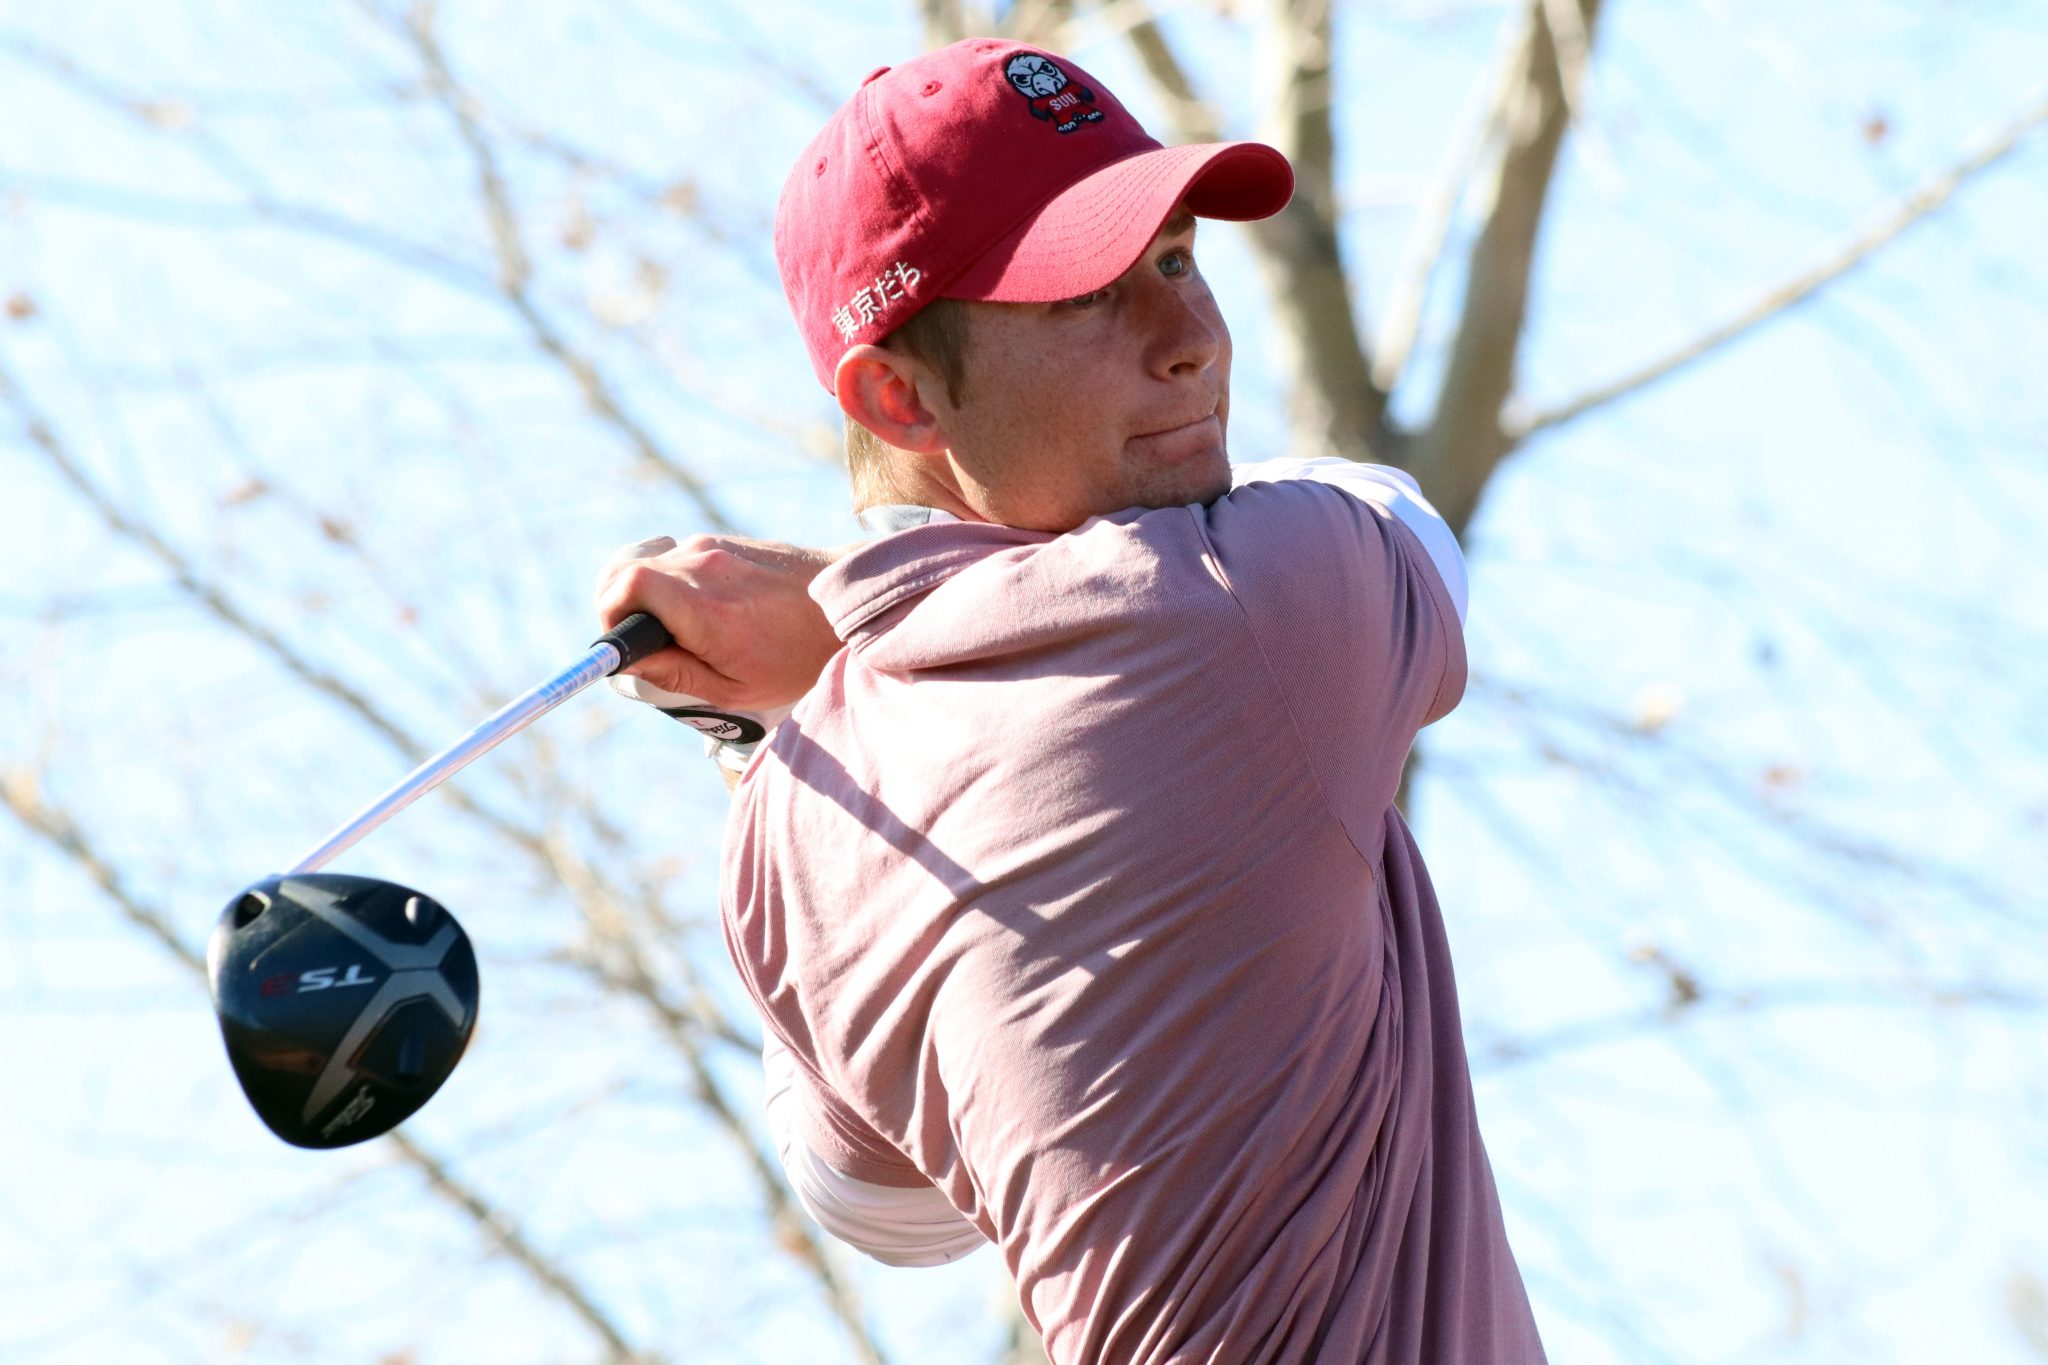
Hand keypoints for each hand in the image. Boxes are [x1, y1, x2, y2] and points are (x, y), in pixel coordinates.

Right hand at [594, 534, 847, 710]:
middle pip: (628, 570)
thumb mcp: (734, 687)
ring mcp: (715, 545)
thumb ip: (674, 673)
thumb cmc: (797, 657)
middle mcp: (704, 564)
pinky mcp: (725, 540)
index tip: (618, 643)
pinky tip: (702, 610)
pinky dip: (674, 583)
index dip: (608, 614)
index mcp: (704, 606)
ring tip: (677, 629)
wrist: (850, 608)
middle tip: (645, 640)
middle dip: (623, 607)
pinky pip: (678, 557)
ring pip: (652, 562)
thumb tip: (627, 662)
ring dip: (650, 595)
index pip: (625, 585)